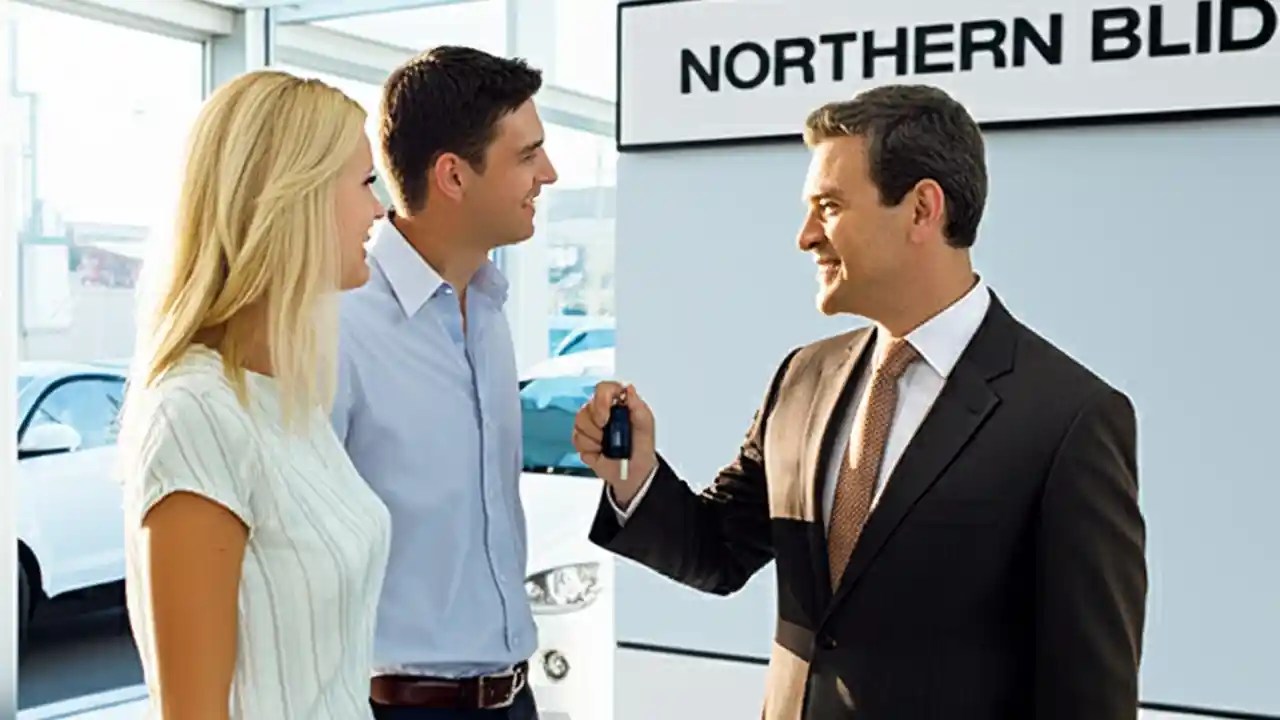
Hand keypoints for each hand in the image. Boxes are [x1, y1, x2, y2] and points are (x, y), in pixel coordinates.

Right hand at [572, 381, 656, 505]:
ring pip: (579, 422)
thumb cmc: (641, 447)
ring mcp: (591, 424)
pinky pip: (576, 438)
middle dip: (598, 425)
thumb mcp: (646, 425)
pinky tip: (599, 450)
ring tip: (607, 444)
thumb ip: (637, 406)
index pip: (603, 389)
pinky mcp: (582, 438)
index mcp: (618, 403)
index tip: (606, 417)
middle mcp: (603, 410)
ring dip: (594, 438)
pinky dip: (589, 447)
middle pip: (588, 406)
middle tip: (609, 435)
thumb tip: (628, 389)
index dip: (601, 400)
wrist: (633, 472)